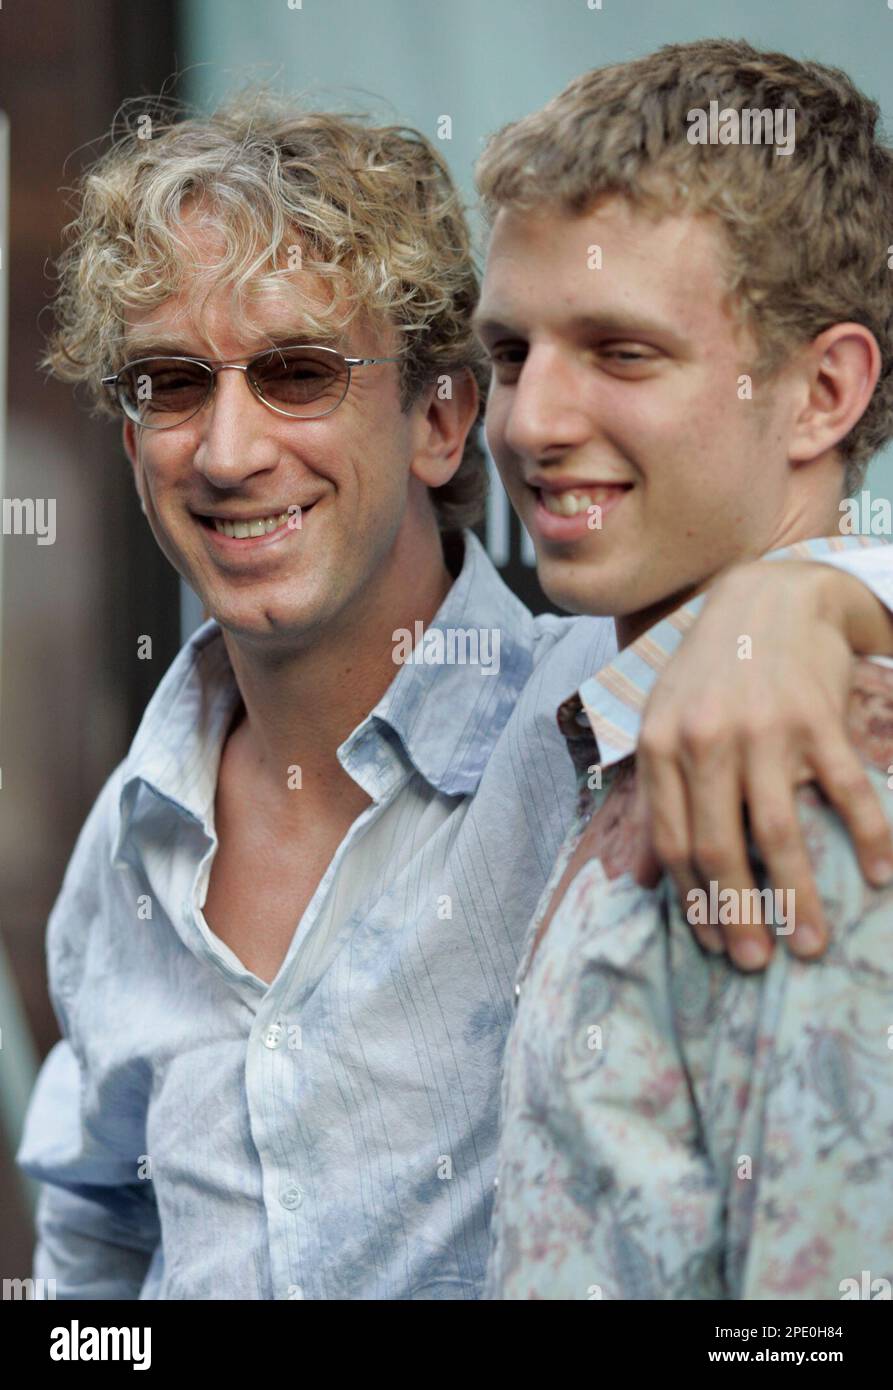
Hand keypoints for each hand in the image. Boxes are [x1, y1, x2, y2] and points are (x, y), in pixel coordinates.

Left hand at [632, 559, 892, 969]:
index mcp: (662, 746)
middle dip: (739, 915)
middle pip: (720, 847)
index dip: (692, 900)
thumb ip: (651, 797)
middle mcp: (706, 741)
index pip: (673, 842)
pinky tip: (878, 875)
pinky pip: (844, 791)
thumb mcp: (662, 721)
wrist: (770, 593)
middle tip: (756, 962)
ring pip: (778, 833)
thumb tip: (639, 880)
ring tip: (810, 944)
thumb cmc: (711, 670)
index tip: (714, 943)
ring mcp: (764, 729)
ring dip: (797, 897)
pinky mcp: (817, 717)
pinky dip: (866, 837)